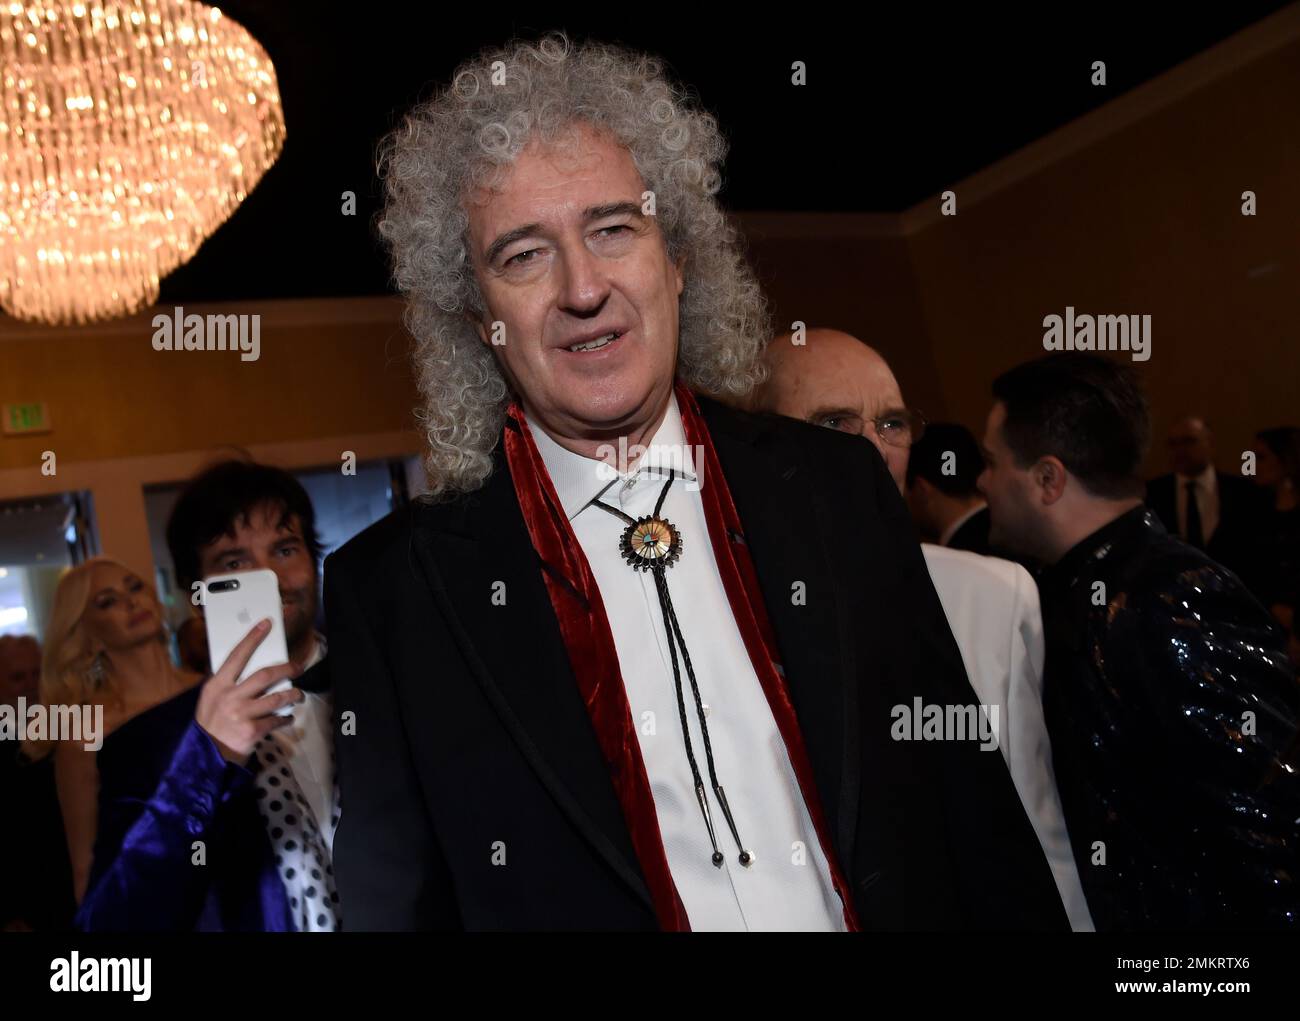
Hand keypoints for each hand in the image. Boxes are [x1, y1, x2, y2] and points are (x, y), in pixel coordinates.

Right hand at [195, 619, 302, 764]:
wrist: (204, 757)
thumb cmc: (210, 725)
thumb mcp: (210, 701)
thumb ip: (227, 685)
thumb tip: (251, 668)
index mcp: (216, 686)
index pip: (236, 656)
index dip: (252, 639)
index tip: (266, 624)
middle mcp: (229, 697)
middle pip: (265, 675)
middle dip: (287, 669)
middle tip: (298, 667)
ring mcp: (240, 714)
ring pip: (276, 698)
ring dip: (292, 694)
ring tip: (298, 694)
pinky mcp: (251, 731)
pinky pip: (276, 720)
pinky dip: (285, 718)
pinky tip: (288, 717)